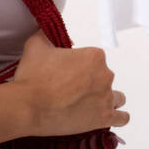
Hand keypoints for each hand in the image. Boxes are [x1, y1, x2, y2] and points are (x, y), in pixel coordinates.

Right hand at [9, 31, 128, 136]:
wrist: (27, 106)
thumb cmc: (32, 78)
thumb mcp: (36, 46)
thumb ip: (46, 34)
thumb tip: (48, 30)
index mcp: (95, 56)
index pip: (95, 60)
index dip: (81, 68)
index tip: (68, 75)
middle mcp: (106, 75)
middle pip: (104, 78)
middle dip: (91, 84)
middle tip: (71, 92)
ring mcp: (106, 97)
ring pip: (116, 97)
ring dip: (105, 99)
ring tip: (89, 105)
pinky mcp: (104, 117)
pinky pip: (122, 117)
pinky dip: (117, 117)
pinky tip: (107, 116)